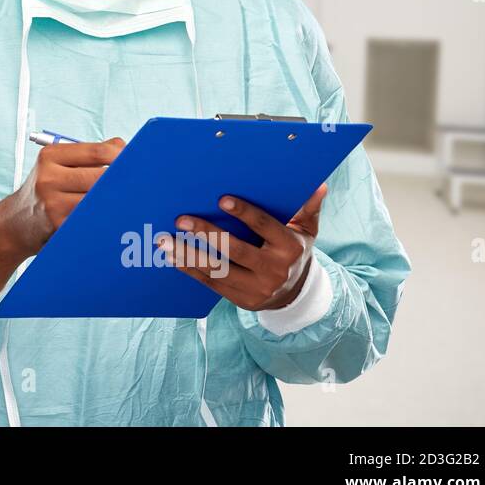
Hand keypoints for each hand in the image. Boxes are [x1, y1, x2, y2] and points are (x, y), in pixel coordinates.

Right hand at [0, 137, 125, 292]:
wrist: (16, 223)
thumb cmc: (46, 190)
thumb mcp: (57, 166)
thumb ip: (89, 154)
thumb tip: (123, 146)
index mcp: (50, 157)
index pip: (97, 152)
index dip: (121, 156)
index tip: (136, 161)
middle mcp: (48, 178)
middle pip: (101, 176)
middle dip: (120, 180)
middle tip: (135, 184)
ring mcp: (52, 203)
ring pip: (98, 198)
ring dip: (114, 200)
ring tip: (124, 200)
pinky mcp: (59, 225)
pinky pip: (92, 217)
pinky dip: (103, 215)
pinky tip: (107, 215)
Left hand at [158, 183, 328, 311]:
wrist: (295, 295)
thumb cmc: (294, 251)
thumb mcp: (306, 231)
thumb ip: (308, 208)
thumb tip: (318, 184)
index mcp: (289, 248)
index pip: (265, 227)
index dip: (245, 213)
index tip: (221, 199)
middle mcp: (273, 270)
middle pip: (236, 250)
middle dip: (207, 234)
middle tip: (181, 219)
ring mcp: (257, 288)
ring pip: (218, 270)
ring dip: (189, 254)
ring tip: (166, 241)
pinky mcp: (241, 300)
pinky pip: (211, 283)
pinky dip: (190, 269)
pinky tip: (172, 257)